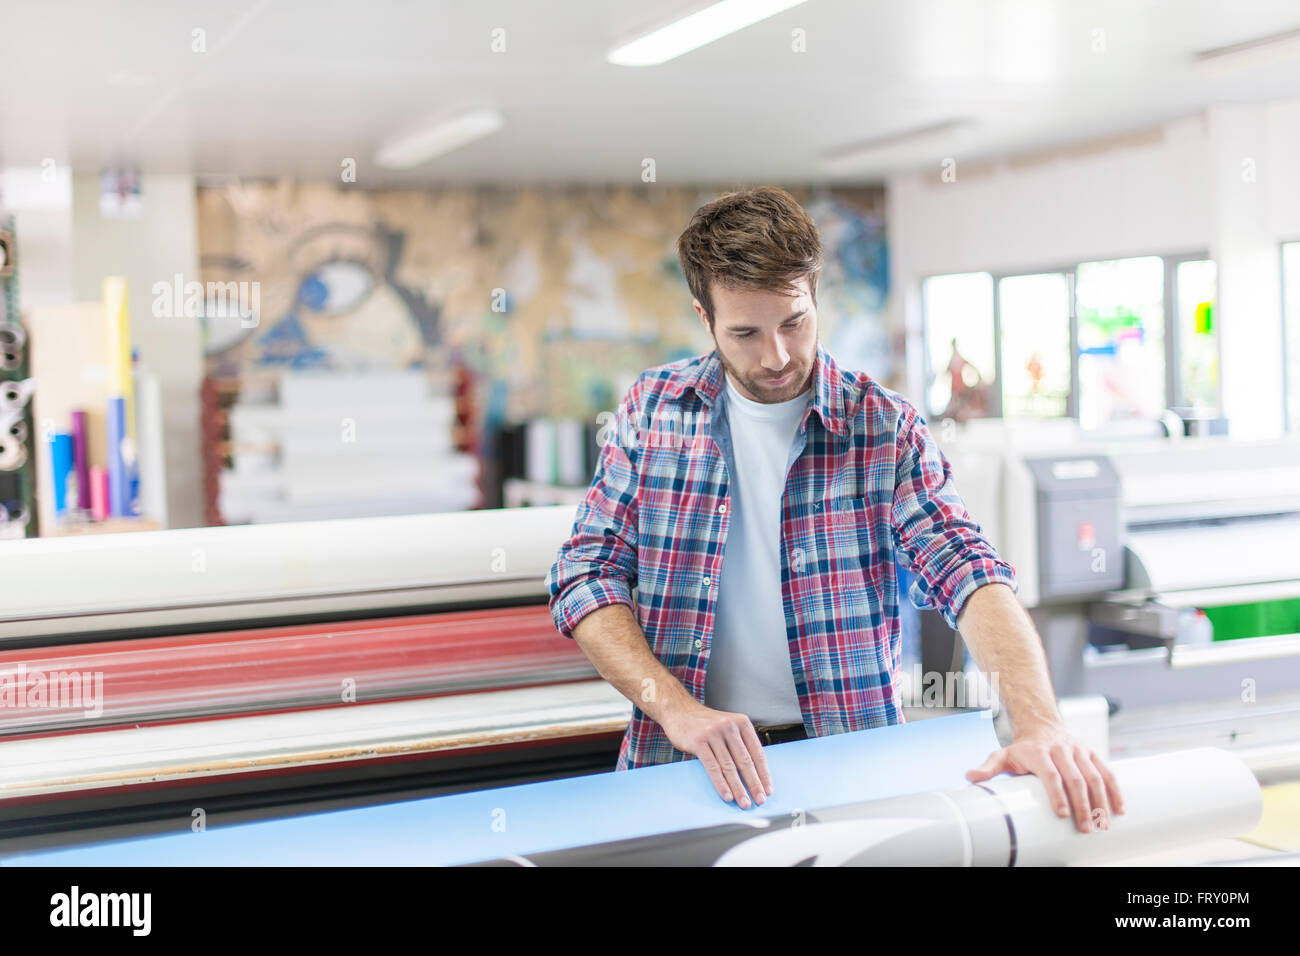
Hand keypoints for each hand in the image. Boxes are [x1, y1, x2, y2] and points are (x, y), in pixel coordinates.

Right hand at [660, 702, 772, 808]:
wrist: (679, 710)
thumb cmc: (705, 724)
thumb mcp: (727, 726)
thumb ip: (739, 744)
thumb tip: (754, 773)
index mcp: (741, 723)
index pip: (757, 753)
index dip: (764, 774)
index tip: (768, 790)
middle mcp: (729, 726)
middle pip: (745, 761)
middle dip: (754, 784)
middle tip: (759, 800)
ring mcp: (713, 733)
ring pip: (729, 767)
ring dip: (738, 788)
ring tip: (744, 802)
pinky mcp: (698, 741)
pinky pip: (712, 767)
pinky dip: (721, 784)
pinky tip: (727, 795)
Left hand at [966, 725, 1124, 833]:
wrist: (1041, 725)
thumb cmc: (1021, 748)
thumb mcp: (1002, 755)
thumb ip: (988, 768)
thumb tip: (970, 777)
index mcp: (1038, 752)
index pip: (1050, 774)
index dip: (1057, 793)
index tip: (1062, 814)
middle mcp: (1060, 749)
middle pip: (1075, 778)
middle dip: (1081, 804)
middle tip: (1084, 828)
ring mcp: (1078, 751)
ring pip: (1094, 775)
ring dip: (1100, 801)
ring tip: (1102, 823)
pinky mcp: (1091, 753)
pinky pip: (1106, 771)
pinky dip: (1114, 790)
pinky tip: (1119, 809)